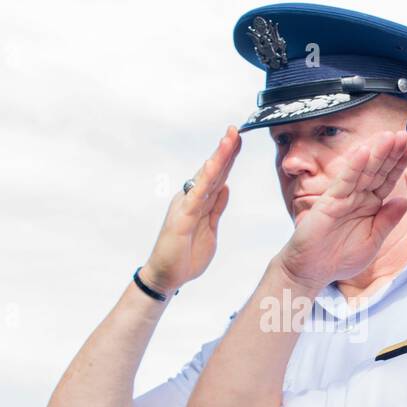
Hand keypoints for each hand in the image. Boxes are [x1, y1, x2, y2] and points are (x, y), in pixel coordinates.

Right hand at [141, 128, 239, 294]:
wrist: (167, 277)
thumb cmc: (186, 255)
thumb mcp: (210, 230)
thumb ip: (216, 208)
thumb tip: (226, 188)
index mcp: (199, 202)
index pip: (217, 176)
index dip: (228, 158)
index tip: (239, 139)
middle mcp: (191, 199)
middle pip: (212, 171)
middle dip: (225, 150)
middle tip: (236, 129)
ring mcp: (185, 206)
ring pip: (205, 177)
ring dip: (218, 157)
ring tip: (229, 138)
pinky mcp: (181, 217)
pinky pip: (196, 196)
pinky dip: (205, 180)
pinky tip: (213, 165)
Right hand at [276, 131, 406, 289]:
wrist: (312, 271)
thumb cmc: (340, 259)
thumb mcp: (372, 242)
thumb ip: (387, 222)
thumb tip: (405, 202)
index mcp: (371, 206)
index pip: (387, 180)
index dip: (398, 164)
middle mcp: (358, 198)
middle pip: (377, 171)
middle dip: (390, 153)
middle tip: (403, 134)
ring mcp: (343, 198)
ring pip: (363, 172)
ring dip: (376, 153)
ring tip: (389, 137)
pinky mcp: (329, 202)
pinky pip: (344, 182)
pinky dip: (353, 167)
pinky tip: (363, 152)